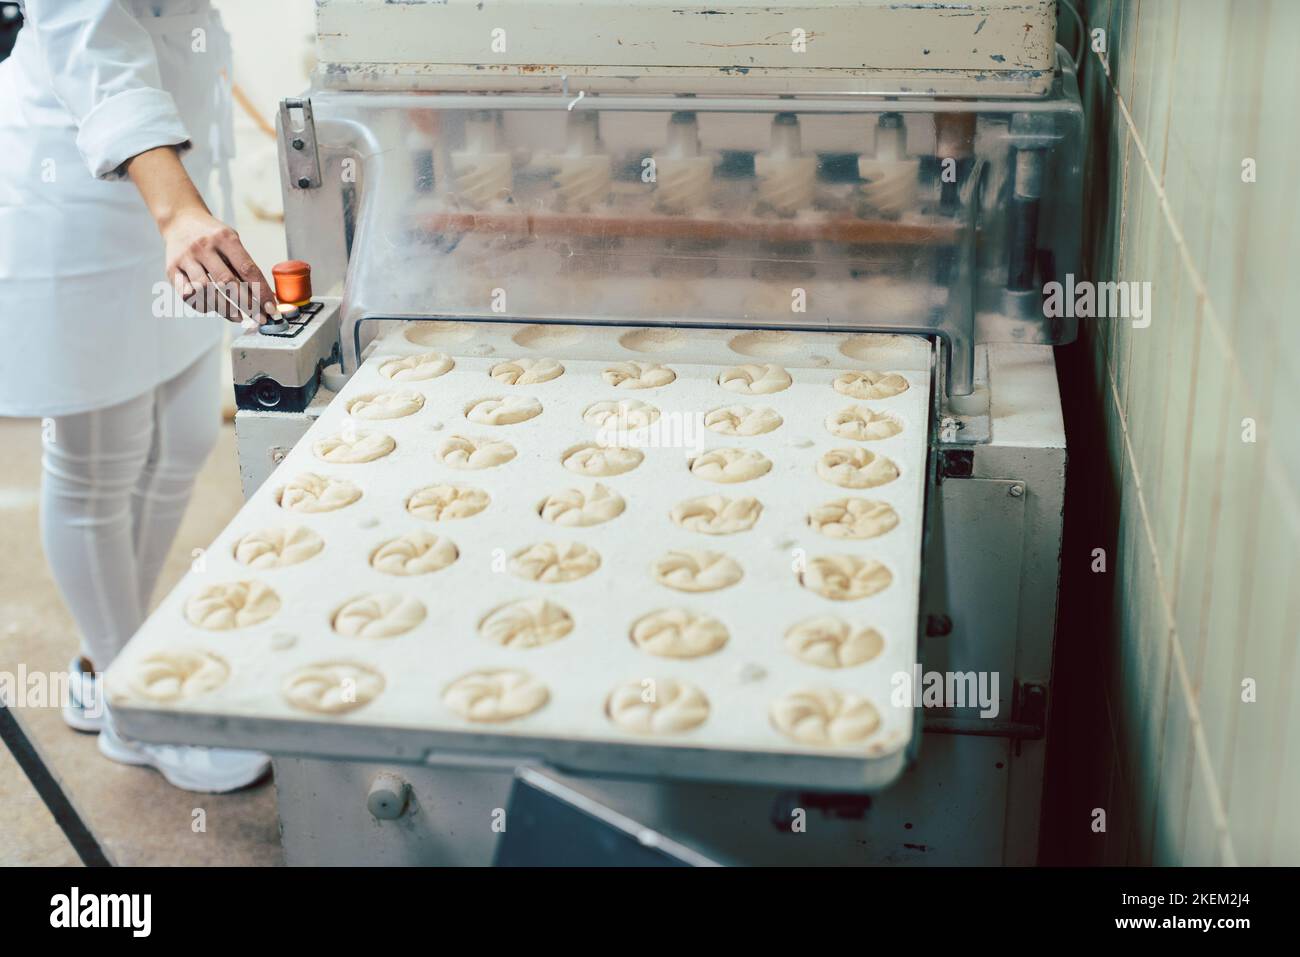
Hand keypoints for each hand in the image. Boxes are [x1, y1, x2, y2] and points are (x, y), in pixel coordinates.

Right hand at [124, 146, 277, 322]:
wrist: (180, 220)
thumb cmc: (213, 236)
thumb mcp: (231, 241)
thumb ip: (243, 265)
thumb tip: (264, 297)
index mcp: (225, 238)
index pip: (248, 269)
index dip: (261, 292)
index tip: (271, 309)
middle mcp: (204, 246)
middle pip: (227, 282)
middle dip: (246, 305)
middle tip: (258, 319)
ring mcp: (186, 258)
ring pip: (206, 290)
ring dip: (225, 309)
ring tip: (239, 317)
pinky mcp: (172, 269)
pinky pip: (188, 294)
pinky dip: (202, 305)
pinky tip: (212, 307)